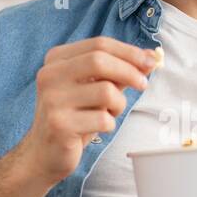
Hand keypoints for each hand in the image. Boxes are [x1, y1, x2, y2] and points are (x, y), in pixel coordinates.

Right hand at [16, 36, 156, 185]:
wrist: (45, 151)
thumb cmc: (74, 117)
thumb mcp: (94, 88)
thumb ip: (119, 72)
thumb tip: (151, 57)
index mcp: (57, 60)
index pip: (99, 44)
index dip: (129, 52)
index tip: (150, 61)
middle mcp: (50, 76)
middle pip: (99, 60)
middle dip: (129, 71)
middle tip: (143, 84)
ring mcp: (53, 100)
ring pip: (105, 91)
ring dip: (118, 105)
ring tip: (110, 113)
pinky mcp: (60, 124)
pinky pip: (102, 119)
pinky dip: (110, 124)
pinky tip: (99, 128)